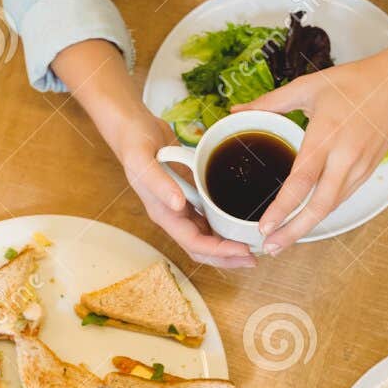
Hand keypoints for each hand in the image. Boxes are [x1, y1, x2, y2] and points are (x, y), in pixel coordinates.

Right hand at [108, 109, 255, 268]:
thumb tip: (178, 205)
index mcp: (163, 214)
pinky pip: (209, 216)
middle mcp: (173, 215)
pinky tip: (240, 221)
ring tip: (252, 246)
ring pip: (208, 235)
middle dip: (227, 257)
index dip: (218, 251)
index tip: (242, 251)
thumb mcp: (142, 161)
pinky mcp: (190, 195)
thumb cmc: (134, 143)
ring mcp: (182, 207)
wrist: (134, 128)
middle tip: (254, 259)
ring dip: (228, 244)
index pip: (193, 243)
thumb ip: (159, 183)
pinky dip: (225, 223)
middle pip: (202, 248)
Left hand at [240, 30, 387, 252]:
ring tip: (281, 241)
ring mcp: (359, 168)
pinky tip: (304, 220)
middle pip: (319, 206)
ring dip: (306, 227)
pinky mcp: (367, 173)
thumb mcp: (308, 86)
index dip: (282, 209)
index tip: (264, 227)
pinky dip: (321, 213)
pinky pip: (341, 199)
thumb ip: (270, 102)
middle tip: (270, 248)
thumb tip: (236, 112)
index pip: (301, 181)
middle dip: (294, 232)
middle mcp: (344, 157)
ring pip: (331, 207)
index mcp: (326, 135)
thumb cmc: (353, 82)